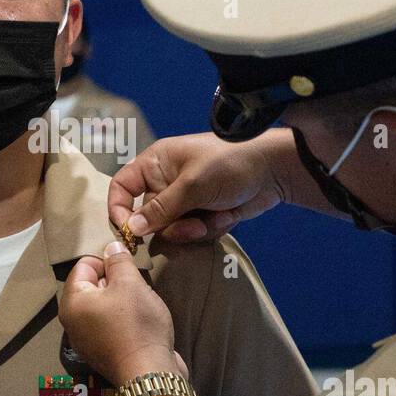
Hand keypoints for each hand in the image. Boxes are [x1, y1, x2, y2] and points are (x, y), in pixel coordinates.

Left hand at [59, 242, 178, 383]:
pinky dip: (122, 319)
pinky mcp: (101, 352)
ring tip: (140, 305)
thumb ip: (118, 261)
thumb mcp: (131, 283)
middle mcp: (72, 321)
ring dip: (121, 300)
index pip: (84, 265)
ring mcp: (85, 340)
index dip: (107, 261)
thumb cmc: (137, 324)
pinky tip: (140, 323)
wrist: (149, 374)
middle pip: (92, 285)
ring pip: (102, 305)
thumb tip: (111, 246)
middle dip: (115, 281)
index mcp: (72, 302)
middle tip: (136, 287)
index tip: (128, 269)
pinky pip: (109, 324)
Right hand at [108, 129, 298, 243]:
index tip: (130, 231)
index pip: (122, 187)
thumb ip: (161, 208)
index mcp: (156, 164)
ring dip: (195, 229)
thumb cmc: (229, 163)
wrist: (275, 170)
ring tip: (215, 218)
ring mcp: (186, 199)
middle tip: (193, 226)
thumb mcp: (192, 185)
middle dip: (172, 226)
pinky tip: (229, 214)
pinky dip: (212, 227)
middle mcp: (166, 181)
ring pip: (174, 229)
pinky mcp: (204, 213)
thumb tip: (132, 228)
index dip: (120, 209)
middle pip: (149, 216)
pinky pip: (195, 232)